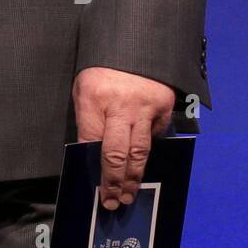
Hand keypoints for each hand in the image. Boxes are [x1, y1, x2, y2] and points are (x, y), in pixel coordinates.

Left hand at [73, 67, 174, 208]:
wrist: (134, 45)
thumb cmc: (101, 72)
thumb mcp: (84, 89)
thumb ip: (89, 119)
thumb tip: (92, 153)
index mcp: (93, 98)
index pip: (90, 141)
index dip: (93, 167)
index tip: (96, 188)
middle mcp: (120, 106)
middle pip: (117, 153)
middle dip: (114, 181)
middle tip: (113, 202)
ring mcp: (144, 108)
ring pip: (139, 151)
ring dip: (134, 177)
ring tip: (129, 195)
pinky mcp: (163, 108)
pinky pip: (155, 136)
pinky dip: (149, 149)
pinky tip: (142, 161)